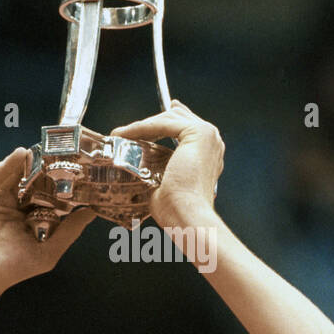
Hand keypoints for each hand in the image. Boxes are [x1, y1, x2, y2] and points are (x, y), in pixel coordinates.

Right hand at [0, 148, 95, 294]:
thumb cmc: (10, 269)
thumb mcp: (48, 251)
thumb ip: (70, 231)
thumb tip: (92, 212)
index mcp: (31, 219)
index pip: (50, 195)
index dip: (63, 184)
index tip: (80, 171)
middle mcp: (14, 206)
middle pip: (33, 181)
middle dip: (47, 168)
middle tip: (64, 152)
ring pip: (15, 174)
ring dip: (29, 162)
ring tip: (45, 149)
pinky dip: (7, 164)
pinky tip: (21, 155)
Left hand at [111, 100, 224, 226]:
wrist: (187, 214)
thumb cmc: (177, 209)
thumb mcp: (166, 184)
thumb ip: (159, 171)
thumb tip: (138, 170)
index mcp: (210, 154)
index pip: (186, 126)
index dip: (165, 121)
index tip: (145, 122)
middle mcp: (213, 142)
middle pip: (177, 119)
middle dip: (150, 122)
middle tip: (127, 129)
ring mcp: (208, 135)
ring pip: (168, 120)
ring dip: (142, 126)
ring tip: (120, 134)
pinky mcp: (197, 132)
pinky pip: (163, 124)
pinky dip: (141, 128)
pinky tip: (124, 134)